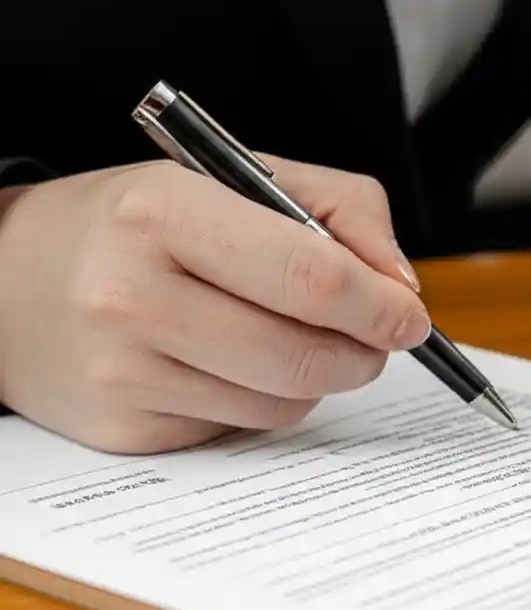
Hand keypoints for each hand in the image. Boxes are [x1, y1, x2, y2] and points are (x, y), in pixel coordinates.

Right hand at [0, 156, 428, 453]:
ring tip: (285, 336)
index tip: (410, 317)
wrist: (7, 283)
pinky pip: (241, 428)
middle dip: (364, 353)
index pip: (310, 277)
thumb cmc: (139, 224)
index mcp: (163, 213)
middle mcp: (130, 295)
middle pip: (304, 355)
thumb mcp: (234, 179)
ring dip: (314, 378)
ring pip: (283, 403)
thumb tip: (400, 289)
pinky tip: (225, 363)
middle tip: (375, 339)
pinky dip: (260, 399)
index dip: (379, 306)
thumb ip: (340, 212)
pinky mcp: (123, 430)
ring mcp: (121, 372)